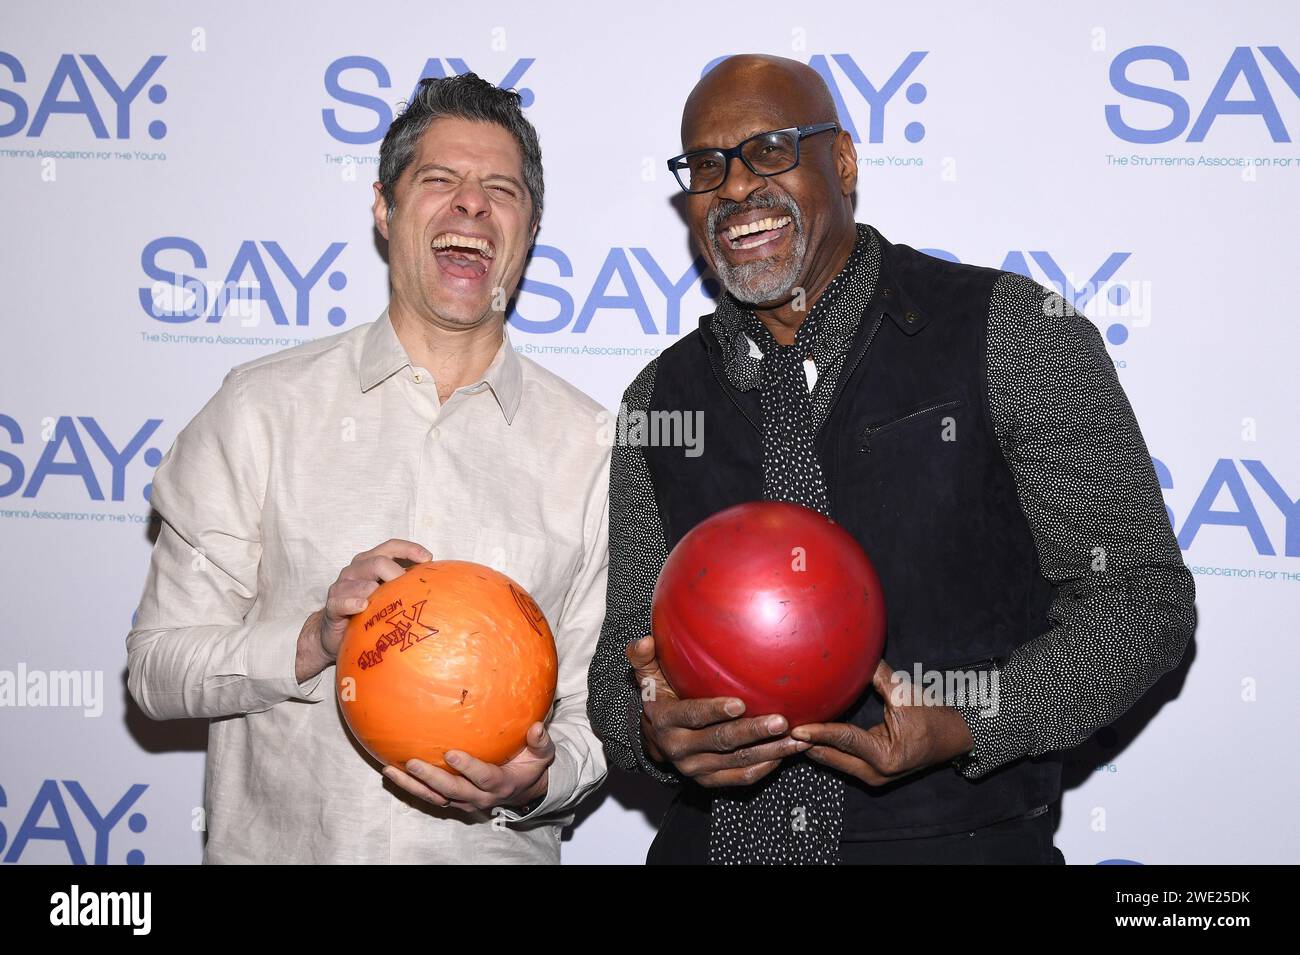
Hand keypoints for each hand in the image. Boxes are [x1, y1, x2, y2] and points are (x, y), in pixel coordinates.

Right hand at [295, 538, 430, 681]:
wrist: (338, 635)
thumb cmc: (370, 612)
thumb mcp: (390, 596)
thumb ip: (406, 586)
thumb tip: (439, 586)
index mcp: (370, 561)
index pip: (390, 547)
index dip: (409, 549)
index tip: (428, 559)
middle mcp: (355, 570)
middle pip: (376, 561)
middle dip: (394, 571)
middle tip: (407, 584)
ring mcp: (342, 586)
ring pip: (357, 579)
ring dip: (372, 587)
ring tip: (382, 595)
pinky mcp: (332, 605)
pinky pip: (340, 601)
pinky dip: (352, 601)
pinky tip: (363, 605)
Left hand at [382, 722, 554, 812]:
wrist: (524, 791)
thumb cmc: (530, 766)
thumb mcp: (543, 754)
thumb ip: (540, 741)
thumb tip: (537, 726)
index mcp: (501, 783)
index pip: (483, 777)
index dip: (467, 767)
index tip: (450, 753)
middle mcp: (480, 797)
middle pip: (452, 790)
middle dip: (432, 778)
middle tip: (413, 763)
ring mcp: (464, 801)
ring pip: (435, 797)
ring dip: (412, 786)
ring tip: (391, 770)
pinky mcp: (453, 801)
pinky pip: (430, 797)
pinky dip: (411, 788)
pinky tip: (393, 772)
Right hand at [629, 635, 809, 787]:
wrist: (656, 740)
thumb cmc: (660, 698)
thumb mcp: (647, 677)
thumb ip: (642, 657)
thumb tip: (644, 639)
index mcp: (665, 721)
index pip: (692, 715)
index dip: (715, 711)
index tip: (740, 704)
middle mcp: (679, 749)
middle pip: (720, 741)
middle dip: (752, 732)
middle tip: (781, 721)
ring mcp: (696, 768)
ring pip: (737, 762)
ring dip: (770, 752)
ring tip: (798, 739)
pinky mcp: (709, 780)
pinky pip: (740, 778)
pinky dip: (764, 768)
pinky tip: (786, 755)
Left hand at [790, 660, 975, 785]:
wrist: (951, 737)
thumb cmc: (932, 716)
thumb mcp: (906, 694)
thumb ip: (879, 677)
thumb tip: (855, 653)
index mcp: (885, 757)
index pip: (844, 740)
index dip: (819, 732)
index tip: (796, 727)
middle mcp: (875, 773)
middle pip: (831, 756)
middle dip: (806, 743)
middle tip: (780, 727)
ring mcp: (871, 776)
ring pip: (832, 761)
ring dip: (812, 746)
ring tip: (786, 729)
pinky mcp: (868, 772)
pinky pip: (839, 760)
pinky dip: (824, 746)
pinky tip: (806, 734)